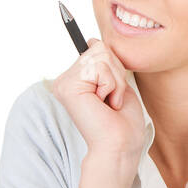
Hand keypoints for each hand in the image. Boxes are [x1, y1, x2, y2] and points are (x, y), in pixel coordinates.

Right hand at [47, 39, 145, 160]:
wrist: (121, 146)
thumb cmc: (123, 123)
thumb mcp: (117, 84)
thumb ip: (105, 63)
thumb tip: (93, 41)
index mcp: (76, 80)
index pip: (97, 48)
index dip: (114, 69)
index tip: (111, 94)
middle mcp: (65, 80)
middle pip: (100, 49)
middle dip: (117, 74)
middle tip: (112, 100)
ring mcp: (64, 83)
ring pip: (101, 56)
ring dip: (116, 82)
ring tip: (109, 103)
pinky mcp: (68, 87)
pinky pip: (100, 68)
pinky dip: (112, 86)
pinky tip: (104, 105)